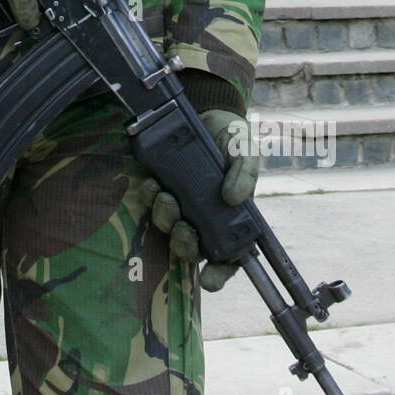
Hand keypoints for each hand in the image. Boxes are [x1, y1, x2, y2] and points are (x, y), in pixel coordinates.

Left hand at [139, 107, 257, 292]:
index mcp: (231, 218)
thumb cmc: (233, 139)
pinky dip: (149, 198)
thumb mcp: (245, 152)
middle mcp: (205, 217)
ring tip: (164, 196)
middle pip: (192, 248)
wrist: (208, 113)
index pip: (229, 258)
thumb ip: (245, 174)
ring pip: (168, 228)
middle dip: (184, 245)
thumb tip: (233, 199)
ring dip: (164, 219)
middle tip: (182, 227)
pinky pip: (151, 204)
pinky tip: (152, 184)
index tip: (209, 281)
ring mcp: (182, 204)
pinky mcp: (163, 187)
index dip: (220, 274)